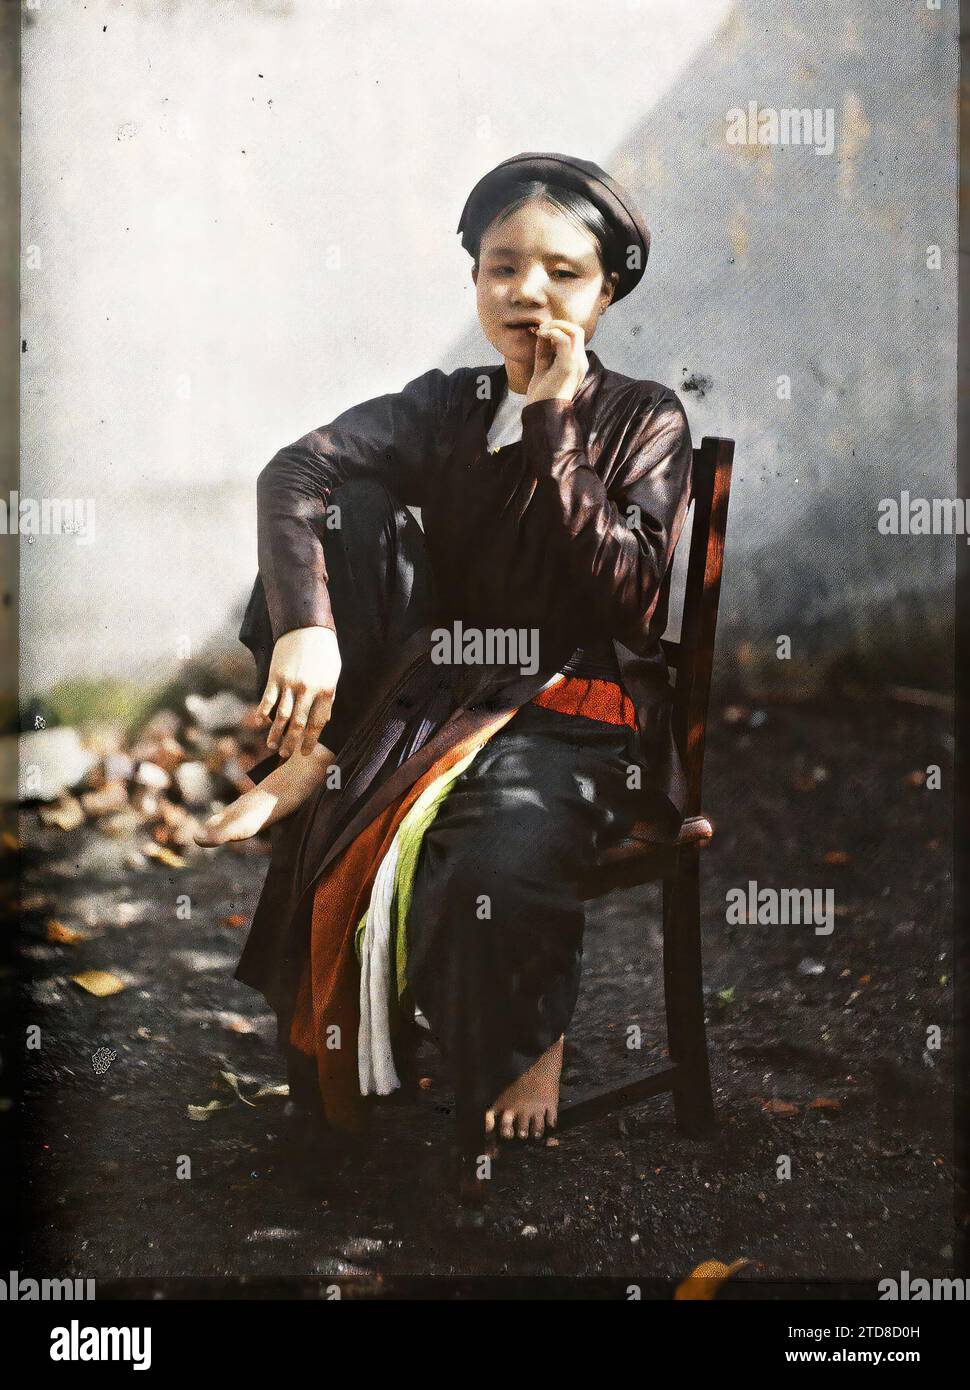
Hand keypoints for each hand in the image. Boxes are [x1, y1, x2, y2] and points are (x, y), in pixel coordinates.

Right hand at [260, 626, 341, 757]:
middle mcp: (308, 690)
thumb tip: (321, 720)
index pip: (317, 724)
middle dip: (291, 743)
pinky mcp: (275, 676)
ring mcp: (290, 684)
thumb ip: (327, 698)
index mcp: (326, 691)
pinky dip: (263, 713)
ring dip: (275, 733)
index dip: (310, 741)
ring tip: (272, 746)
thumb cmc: (324, 653)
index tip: (305, 753)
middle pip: (298, 724)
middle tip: (285, 756)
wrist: (307, 628)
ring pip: (281, 715)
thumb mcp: (333, 675)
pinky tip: (260, 723)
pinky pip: (268, 699)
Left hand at [525, 319, 587, 405]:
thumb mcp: (542, 368)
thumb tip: (541, 333)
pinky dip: (553, 332)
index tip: (540, 331)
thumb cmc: (541, 395)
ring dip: (555, 326)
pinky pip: (564, 339)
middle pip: (577, 331)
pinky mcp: (568, 366)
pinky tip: (541, 335)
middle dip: (559, 324)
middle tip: (541, 329)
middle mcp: (581, 362)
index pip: (574, 337)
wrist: (542, 413)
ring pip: (574, 331)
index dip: (558, 329)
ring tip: (540, 331)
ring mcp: (577, 364)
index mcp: (576, 364)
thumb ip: (544, 351)